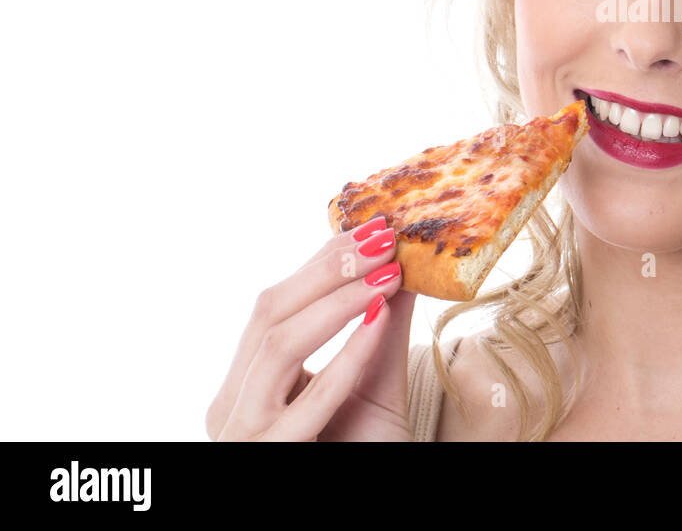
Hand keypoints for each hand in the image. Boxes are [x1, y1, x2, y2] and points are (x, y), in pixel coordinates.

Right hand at [206, 216, 416, 440]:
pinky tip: (379, 321)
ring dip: (338, 301)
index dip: (321, 261)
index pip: (274, 305)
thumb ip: (379, 327)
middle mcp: (231, 406)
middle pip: (268, 315)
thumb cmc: (362, 451)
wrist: (369, 505)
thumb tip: (405, 261)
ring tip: (388, 271)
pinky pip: (307, 402)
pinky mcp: (267, 460)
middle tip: (382, 235)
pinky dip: (345, 356)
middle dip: (328, 269)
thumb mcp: (372, 382)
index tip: (372, 224)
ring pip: (276, 348)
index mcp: (245, 384)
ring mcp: (242, 437)